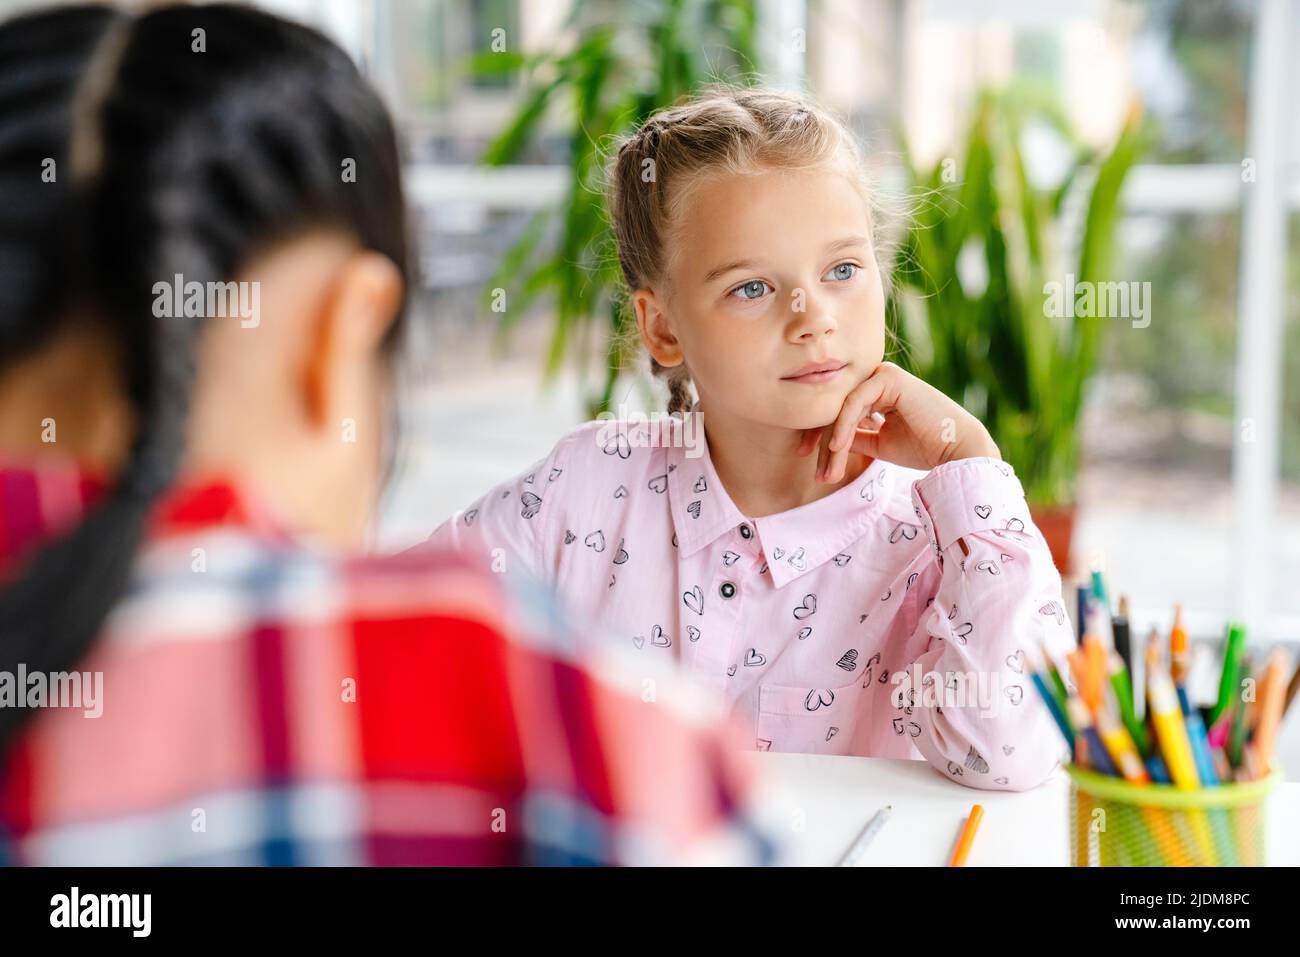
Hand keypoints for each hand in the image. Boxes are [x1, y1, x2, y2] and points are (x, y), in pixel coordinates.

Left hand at [798, 362, 1000, 482]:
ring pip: (842, 408)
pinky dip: (843, 426)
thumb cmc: (922, 447)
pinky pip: (855, 402)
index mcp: (876, 392)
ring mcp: (883, 375)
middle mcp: (877, 379)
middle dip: (821, 442)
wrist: (955, 450)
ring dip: (832, 443)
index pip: (838, 411)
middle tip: (817, 473)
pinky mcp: (889, 378)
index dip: (820, 435)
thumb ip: (853, 437)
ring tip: (828, 471)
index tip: (809, 462)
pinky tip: (836, 447)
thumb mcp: (878, 443)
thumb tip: (825, 442)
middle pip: (836, 408)